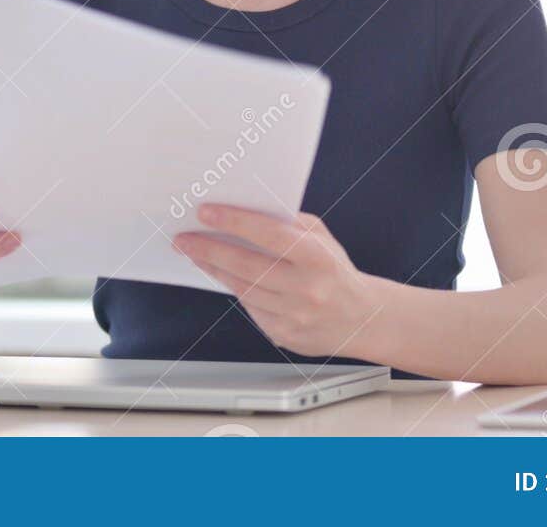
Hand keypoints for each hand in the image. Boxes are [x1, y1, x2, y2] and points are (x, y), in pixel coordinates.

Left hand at [172, 204, 381, 357]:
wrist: (363, 319)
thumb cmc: (335, 271)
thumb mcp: (321, 239)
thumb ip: (287, 224)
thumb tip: (244, 211)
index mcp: (318, 258)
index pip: (269, 235)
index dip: (234, 222)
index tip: (205, 212)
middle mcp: (307, 288)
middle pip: (246, 266)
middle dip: (209, 249)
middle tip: (184, 238)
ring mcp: (294, 315)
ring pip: (242, 289)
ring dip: (214, 270)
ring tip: (195, 254)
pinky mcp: (284, 335)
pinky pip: (250, 308)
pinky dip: (236, 290)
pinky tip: (224, 276)